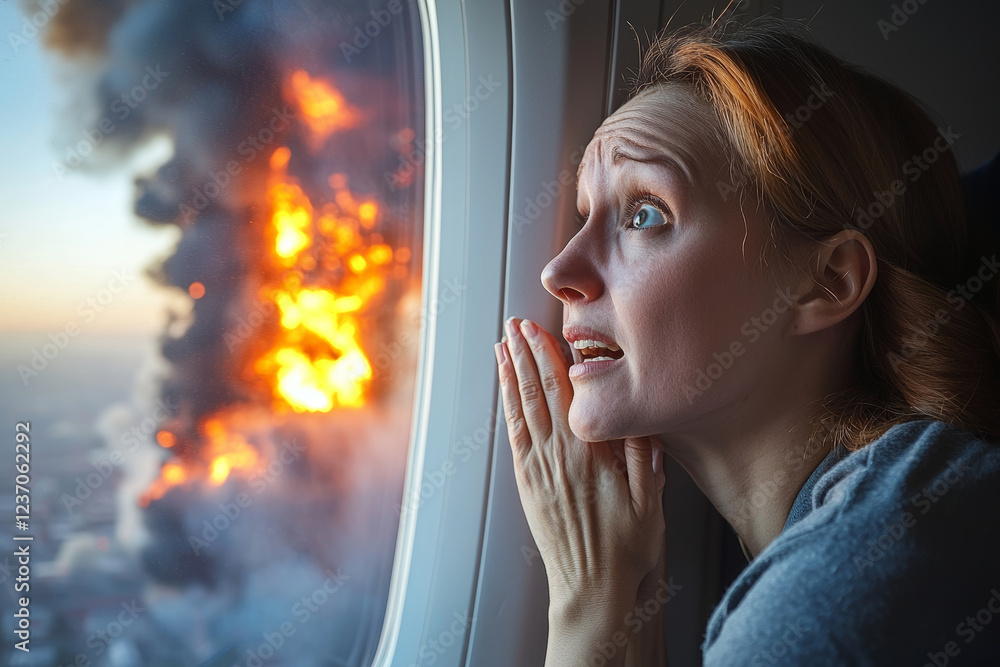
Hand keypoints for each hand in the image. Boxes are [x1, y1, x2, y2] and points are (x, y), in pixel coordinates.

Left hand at [495, 316, 666, 629]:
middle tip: (515, 322)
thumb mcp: (650, 501)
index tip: (541, 329)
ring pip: (522, 409)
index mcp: (589, 455)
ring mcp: (539, 469)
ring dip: (511, 372)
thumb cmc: (626, 549)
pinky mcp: (528, 483)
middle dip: (525, 353)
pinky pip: (515, 434)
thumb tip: (635, 409)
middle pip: (539, 392)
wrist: (591, 590)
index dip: (550, 357)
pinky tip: (506, 387)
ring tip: (503, 343)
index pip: (566, 393)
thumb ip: (643, 454)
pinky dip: (508, 405)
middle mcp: (558, 457)